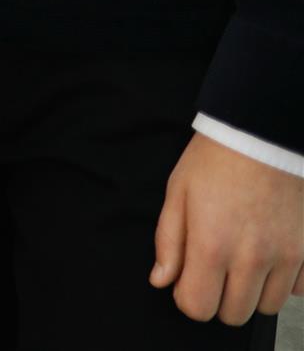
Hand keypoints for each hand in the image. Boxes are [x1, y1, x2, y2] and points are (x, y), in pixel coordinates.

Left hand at [149, 132, 303, 325]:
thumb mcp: (177, 195)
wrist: (261, 137)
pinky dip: (282, 282)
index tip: (187, 280)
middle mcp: (251, 258)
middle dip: (218, 299)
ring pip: (267, 307)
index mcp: (211, 245)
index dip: (188, 297)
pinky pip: (297, 291)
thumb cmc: (215, 162)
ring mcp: (285, 258)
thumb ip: (168, 243)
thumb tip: (161, 280)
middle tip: (213, 271)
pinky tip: (268, 257)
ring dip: (251, 293)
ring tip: (241, 263)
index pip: (198, 307)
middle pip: (234, 315)